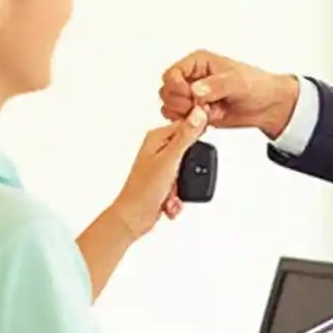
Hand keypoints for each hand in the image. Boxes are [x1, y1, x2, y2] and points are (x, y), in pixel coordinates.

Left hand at [109, 107, 207, 236]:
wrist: (133, 218)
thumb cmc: (143, 190)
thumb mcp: (170, 159)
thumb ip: (186, 136)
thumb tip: (198, 113)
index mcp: (156, 138)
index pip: (186, 125)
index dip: (197, 136)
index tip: (199, 150)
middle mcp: (158, 150)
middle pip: (190, 150)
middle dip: (191, 169)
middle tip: (181, 176)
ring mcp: (161, 167)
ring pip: (188, 171)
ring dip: (184, 185)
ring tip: (172, 191)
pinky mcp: (164, 182)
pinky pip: (182, 185)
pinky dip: (178, 195)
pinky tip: (169, 200)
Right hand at [159, 49, 299, 138]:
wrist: (269, 106)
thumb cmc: (258, 85)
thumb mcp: (239, 81)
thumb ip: (216, 85)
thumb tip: (196, 89)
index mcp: (198, 63)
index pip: (171, 75)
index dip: (178, 88)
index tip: (193, 96)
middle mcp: (193, 78)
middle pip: (167, 93)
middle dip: (183, 104)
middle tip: (203, 107)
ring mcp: (194, 97)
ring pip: (171, 108)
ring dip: (187, 116)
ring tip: (208, 114)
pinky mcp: (197, 113)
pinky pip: (181, 121)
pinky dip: (191, 125)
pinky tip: (208, 123)